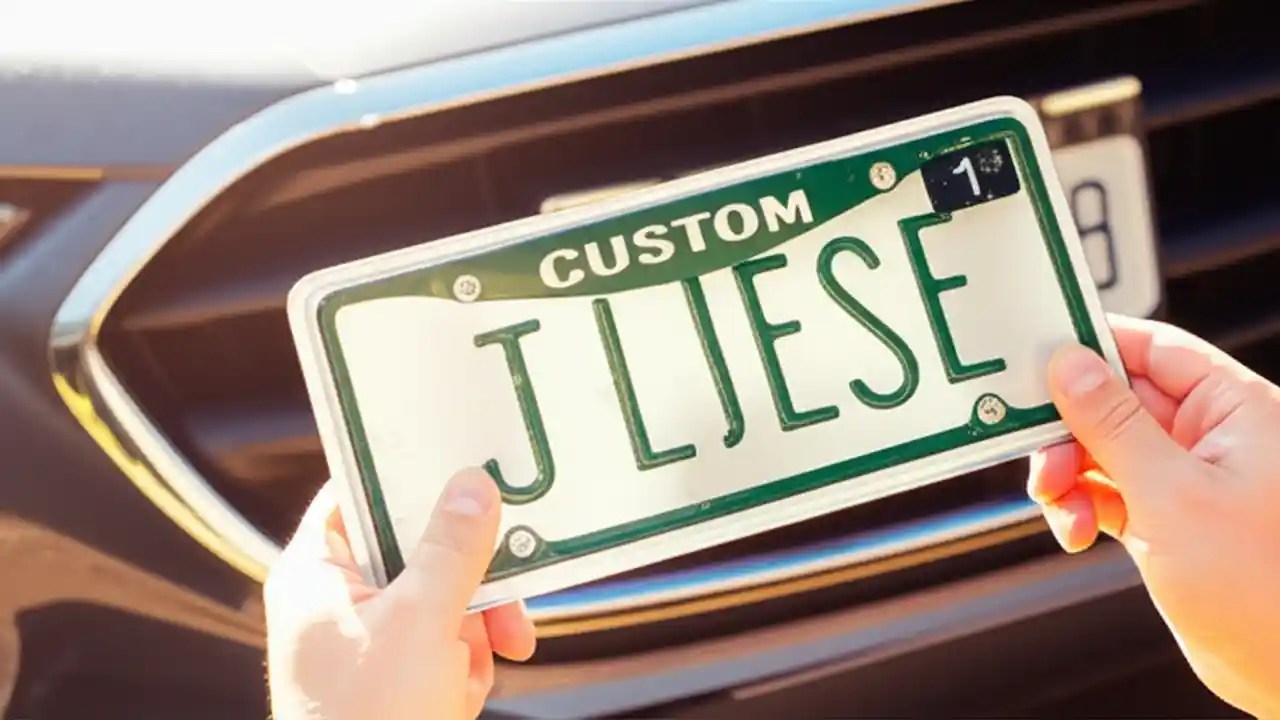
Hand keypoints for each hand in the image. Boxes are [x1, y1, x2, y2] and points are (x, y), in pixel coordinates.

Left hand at [264, 468, 535, 719]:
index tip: (461, 464)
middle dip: (466, 577)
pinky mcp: (396, 679)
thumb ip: (451, 547)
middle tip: (504, 585)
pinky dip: (465, 666)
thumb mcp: (421, 621)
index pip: (357, 496)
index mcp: (316, 574)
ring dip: (474, 629)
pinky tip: (460, 695)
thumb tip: (473, 485)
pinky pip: (446, 644)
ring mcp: (368, 643)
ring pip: (441, 598)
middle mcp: (337, 602)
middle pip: (415, 548)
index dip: (407, 477)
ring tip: (481, 661)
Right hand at [1028, 314, 1279, 716]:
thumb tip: (1073, 367)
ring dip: (1070, 473)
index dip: (1095, 347)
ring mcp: (1188, 478)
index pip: (1153, 349)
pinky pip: (1108, 490)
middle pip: (1116, 401)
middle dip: (1070, 429)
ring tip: (1062, 503)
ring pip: (1103, 448)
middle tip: (1042, 453)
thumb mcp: (1172, 493)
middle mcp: (1213, 437)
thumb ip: (1114, 425)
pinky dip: (1083, 506)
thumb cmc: (1264, 589)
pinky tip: (1080, 528)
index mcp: (1235, 410)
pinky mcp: (1168, 517)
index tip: (1041, 357)